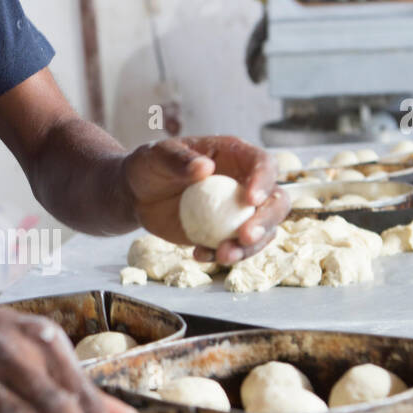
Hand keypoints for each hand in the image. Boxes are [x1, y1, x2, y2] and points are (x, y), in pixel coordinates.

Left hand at [123, 135, 290, 263]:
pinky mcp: (225, 233)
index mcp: (236, 155)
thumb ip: (179, 161)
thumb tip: (205, 167)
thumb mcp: (157, 156)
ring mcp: (237, 211)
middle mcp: (244, 182)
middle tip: (245, 237)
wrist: (137, 194)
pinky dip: (223, 255)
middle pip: (276, 202)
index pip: (264, 164)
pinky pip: (237, 248)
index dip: (264, 180)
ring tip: (222, 256)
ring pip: (263, 231)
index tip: (251, 199)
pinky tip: (200, 255)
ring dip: (248, 248)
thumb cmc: (150, 166)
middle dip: (267, 221)